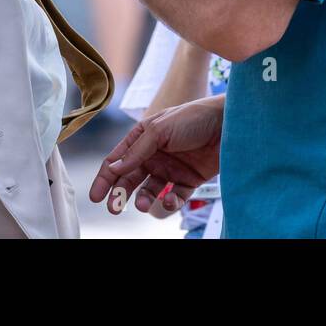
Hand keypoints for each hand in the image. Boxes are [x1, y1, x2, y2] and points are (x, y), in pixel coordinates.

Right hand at [89, 95, 224, 214]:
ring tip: (143, 205)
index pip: (118, 160)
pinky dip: (169, 202)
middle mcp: (154, 153)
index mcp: (143, 137)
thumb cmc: (194, 118)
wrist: (229, 124)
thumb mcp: (160, 129)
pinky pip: (173, 196)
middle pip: (130, 178)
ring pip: (149, 190)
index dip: (105, 178)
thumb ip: (136, 151)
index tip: (96, 196)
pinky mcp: (189, 180)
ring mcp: (171, 168)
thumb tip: (113, 169)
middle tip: (114, 207)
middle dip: (119, 194)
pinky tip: (170, 199)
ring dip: (143, 199)